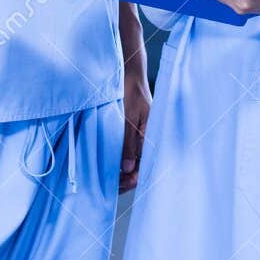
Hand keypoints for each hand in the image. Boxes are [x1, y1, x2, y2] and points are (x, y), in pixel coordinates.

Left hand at [120, 63, 148, 193]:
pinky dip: (121, 161)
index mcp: (151, 136)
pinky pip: (129, 152)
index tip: (119, 184)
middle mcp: (148, 139)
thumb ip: (128, 143)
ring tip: (108, 178)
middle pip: (139, 168)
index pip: (145, 167)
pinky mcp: (134, 133)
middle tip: (110, 186)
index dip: (132, 179)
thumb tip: (127, 169)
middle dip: (126, 179)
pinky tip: (111, 165)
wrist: (130, 73)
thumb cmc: (130, 91)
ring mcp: (141, 137)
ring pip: (133, 162)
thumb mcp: (127, 117)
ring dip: (122, 171)